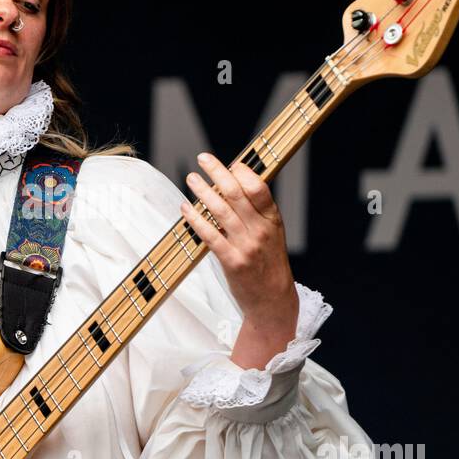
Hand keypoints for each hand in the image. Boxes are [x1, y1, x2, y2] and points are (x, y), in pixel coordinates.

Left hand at [180, 152, 297, 333]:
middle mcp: (260, 230)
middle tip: (203, 159)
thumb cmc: (269, 263)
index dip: (242, 172)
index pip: (258, 187)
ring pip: (221, 211)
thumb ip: (257, 211)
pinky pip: (209, 235)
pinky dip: (195, 219)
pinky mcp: (232, 261)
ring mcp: (246, 246)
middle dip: (217, 172)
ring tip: (191, 179)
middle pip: (236, 193)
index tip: (229, 164)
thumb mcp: (272, 233)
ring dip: (203, 191)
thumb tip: (235, 184)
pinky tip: (186, 208)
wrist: (273, 299)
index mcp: (272, 220)